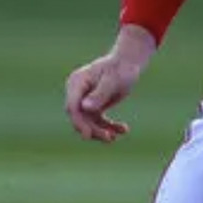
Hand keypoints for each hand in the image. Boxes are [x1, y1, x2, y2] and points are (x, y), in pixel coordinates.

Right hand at [64, 26, 156, 142]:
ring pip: (89, 122)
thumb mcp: (113, 80)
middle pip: (79, 117)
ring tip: (115, 137)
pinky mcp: (94, 106)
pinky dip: (109, 126)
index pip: (72, 106)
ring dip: (102, 131)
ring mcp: (84, 99)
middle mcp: (77, 92)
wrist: (129, 63)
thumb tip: (85, 108)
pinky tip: (124, 129)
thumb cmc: (121, 68)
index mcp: (77, 82)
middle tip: (109, 138)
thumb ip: (100, 94)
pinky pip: (98, 121)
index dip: (78, 122)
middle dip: (93, 129)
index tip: (87, 135)